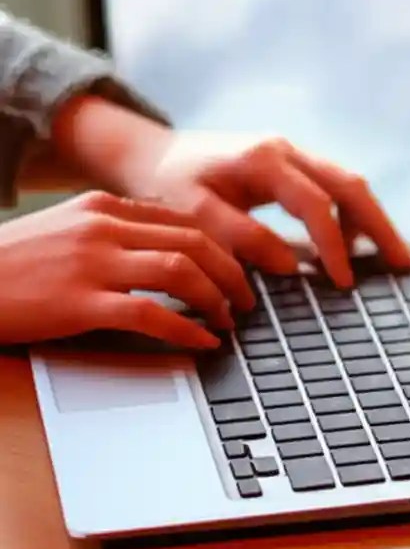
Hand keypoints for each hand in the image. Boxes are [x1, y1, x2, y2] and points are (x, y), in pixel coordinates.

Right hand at [0, 191, 253, 348]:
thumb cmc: (10, 265)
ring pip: (182, 271)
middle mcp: (102, 227)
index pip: (183, 220)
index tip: (236, 271)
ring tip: (228, 320)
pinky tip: (203, 341)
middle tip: (246, 300)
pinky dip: (187, 328)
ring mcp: (91, 263)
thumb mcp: (63, 230)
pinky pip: (152, 313)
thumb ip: (112, 232)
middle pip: (194, 242)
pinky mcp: (79, 302)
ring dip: (217, 298)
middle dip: (231, 273)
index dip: (220, 248)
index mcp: (101, 207)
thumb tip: (167, 249)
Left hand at [51, 97, 409, 287]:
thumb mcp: (190, 212)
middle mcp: (286, 150)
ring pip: (350, 185)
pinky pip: (336, 189)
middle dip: (380, 227)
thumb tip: (286, 265)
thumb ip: (237, 236)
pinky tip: (358, 245)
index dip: (335, 244)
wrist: (151, 154)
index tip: (343, 281)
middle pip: (352, 186)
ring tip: (392, 258)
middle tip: (403, 264)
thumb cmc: (165, 184)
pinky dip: (353, 217)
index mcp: (262, 158)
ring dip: (373, 222)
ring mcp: (294, 155)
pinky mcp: (294, 167)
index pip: (317, 204)